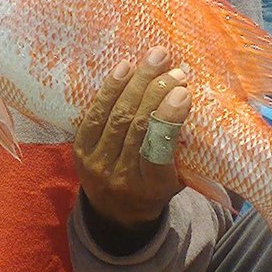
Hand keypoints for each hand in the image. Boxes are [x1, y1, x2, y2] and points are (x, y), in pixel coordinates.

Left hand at [73, 47, 190, 231]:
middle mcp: (120, 176)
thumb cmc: (156, 188)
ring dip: (137, 82)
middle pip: (136, 126)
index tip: (184, 92)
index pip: (157, 150)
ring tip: (155, 58)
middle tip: (175, 69)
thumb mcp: (178, 178)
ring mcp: (96, 162)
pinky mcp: (79, 149)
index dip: (168, 119)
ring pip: (117, 116)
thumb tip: (192, 100)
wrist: (116, 212)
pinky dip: (111, 89)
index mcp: (151, 187)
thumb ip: (183, 147)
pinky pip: (95, 114)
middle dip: (156, 92)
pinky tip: (125, 68)